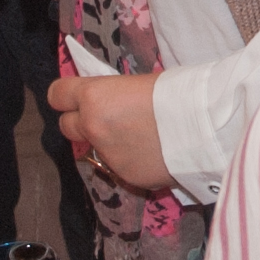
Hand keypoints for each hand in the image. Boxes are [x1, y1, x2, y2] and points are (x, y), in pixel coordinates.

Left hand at [49, 72, 171, 194]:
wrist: (204, 125)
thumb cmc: (176, 91)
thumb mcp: (136, 83)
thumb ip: (112, 95)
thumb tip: (106, 102)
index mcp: (93, 96)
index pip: (56, 95)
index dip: (66, 95)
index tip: (76, 96)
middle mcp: (92, 127)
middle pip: (66, 126)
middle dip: (81, 122)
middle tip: (104, 118)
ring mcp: (107, 155)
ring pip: (94, 149)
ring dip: (106, 143)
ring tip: (138, 136)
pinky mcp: (125, 176)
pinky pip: (118, 166)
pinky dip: (130, 160)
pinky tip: (153, 152)